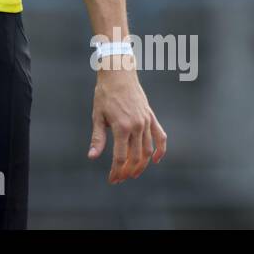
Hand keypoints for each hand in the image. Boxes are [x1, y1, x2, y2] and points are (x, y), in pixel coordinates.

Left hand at [87, 60, 166, 182]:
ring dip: (142, 165)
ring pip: (148, 150)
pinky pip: (160, 136)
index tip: (112, 179)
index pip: (121, 157)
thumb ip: (97, 138)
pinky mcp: (151, 117)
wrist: (118, 74)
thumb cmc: (105, 94)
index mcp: (122, 127)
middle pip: (135, 157)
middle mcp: (137, 126)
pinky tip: (156, 160)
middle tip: (121, 179)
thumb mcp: (97, 116)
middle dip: (128, 171)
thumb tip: (92, 157)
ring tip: (134, 173)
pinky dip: (161, 150)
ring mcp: (146, 122)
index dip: (116, 171)